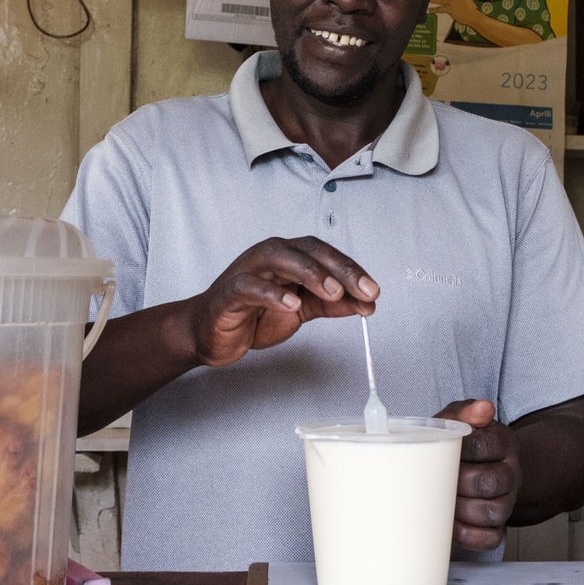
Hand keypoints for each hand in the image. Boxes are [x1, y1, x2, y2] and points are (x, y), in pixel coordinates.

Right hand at [187, 236, 378, 367]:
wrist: (210, 333)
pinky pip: (250, 286)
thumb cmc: (252, 314)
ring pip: (280, 259)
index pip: (325, 254)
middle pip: (308, 251)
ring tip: (333, 291)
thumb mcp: (300, 310)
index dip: (351, 269)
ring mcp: (248, 270)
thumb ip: (331, 304)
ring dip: (310, 273)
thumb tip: (367, 304)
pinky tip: (291, 304)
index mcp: (289, 257)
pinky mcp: (229, 292)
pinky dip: (271, 294)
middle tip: (363, 290)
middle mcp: (270, 256)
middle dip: (338, 269)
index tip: (373, 291)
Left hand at [435, 398, 521, 552]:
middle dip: (458, 483)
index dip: (458, 452)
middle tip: (437, 480)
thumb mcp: (459, 420)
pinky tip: (452, 526)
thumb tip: (483, 406)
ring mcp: (507, 500)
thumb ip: (465, 412)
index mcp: (503, 442)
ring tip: (443, 503)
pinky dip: (469, 536)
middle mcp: (511, 472)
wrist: (476, 466)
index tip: (439, 453)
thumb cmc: (462, 443)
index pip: (482, 446)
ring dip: (463, 511)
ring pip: (494, 512)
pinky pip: (491, 538)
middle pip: (490, 481)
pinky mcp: (499, 525)